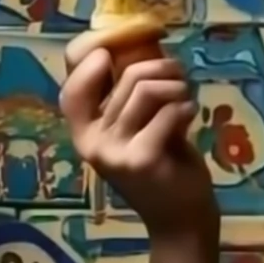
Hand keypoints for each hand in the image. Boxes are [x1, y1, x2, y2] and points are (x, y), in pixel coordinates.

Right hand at [60, 32, 217, 240]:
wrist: (180, 216)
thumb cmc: (163, 164)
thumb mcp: (140, 128)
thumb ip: (132, 99)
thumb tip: (142, 46)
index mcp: (85, 133)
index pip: (72, 91)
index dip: (87, 65)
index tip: (112, 52)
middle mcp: (91, 143)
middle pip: (126, 78)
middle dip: (162, 68)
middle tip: (180, 77)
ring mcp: (114, 153)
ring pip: (146, 90)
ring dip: (177, 86)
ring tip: (187, 97)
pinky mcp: (141, 159)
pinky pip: (167, 112)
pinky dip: (186, 107)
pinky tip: (191, 115)